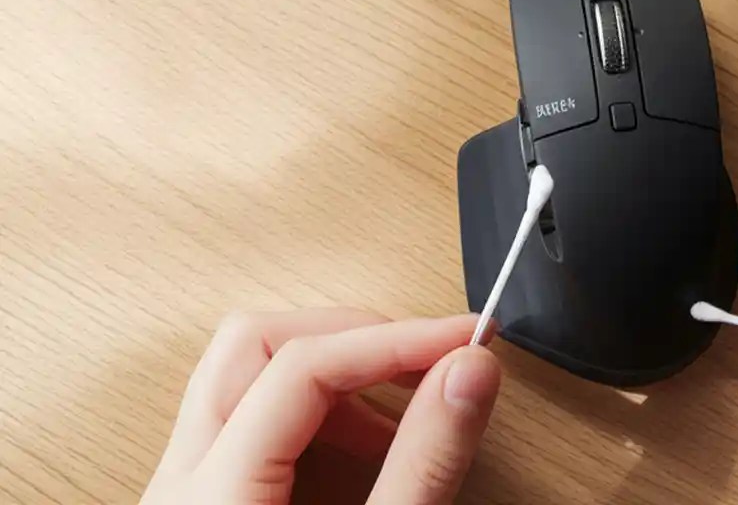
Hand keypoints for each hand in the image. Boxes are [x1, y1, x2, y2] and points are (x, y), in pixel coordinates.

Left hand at [142, 309, 500, 504]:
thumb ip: (422, 462)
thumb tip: (467, 373)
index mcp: (213, 494)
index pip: (304, 366)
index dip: (397, 340)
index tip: (467, 337)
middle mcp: (181, 483)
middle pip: (255, 342)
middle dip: (355, 337)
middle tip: (431, 355)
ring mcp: (185, 489)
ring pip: (247, 373)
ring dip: (338, 372)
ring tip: (408, 409)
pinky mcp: (206, 499)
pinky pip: (252, 416)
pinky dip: (321, 411)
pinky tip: (371, 446)